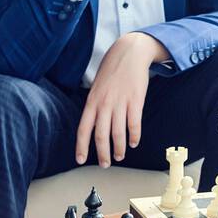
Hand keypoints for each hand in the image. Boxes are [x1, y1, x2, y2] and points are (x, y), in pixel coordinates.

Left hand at [75, 32, 167, 166]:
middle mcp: (104, 104)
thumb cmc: (112, 70)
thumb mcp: (97, 87)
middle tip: (105, 164)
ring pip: (118, 133)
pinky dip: (134, 136)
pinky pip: (134, 124)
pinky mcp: (136, 101)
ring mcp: (120, 102)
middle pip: (101, 135)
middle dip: (103, 153)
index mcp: (92, 101)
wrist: (129, 53)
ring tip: (120, 156)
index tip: (81, 160)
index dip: (81, 146)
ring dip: (120, 148)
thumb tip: (94, 126)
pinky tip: (134, 142)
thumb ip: (95, 106)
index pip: (83, 129)